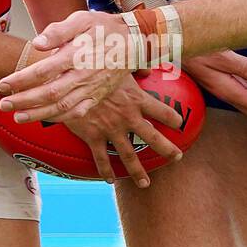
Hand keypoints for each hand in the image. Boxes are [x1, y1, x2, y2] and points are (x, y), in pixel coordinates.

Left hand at [0, 10, 132, 121]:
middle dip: (24, 100)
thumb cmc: (104, 28)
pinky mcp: (97, 96)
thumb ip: (58, 30)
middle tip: (3, 104)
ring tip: (17, 117)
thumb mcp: (82, 19)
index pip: (43, 71)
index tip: (3, 84)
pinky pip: (77, 112)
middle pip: (49, 93)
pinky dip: (59, 118)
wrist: (134, 41)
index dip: (21, 80)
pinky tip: (44, 118)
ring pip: (62, 107)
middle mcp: (84, 75)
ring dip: (38, 114)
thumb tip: (37, 42)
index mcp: (77, 55)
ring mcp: (92, 89)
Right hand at [65, 73, 184, 186]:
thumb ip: (137, 65)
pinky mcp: (92, 136)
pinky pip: (101, 158)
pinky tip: (110, 181)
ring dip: (138, 171)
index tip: (180, 125)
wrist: (67, 79)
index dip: (173, 119)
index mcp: (136, 99)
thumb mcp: (118, 62)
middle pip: (153, 138)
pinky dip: (106, 171)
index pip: (162, 111)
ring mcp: (110, 129)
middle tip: (177, 157)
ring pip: (128, 155)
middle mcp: (127, 117)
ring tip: (145, 184)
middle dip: (167, 149)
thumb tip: (148, 70)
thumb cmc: (93, 66)